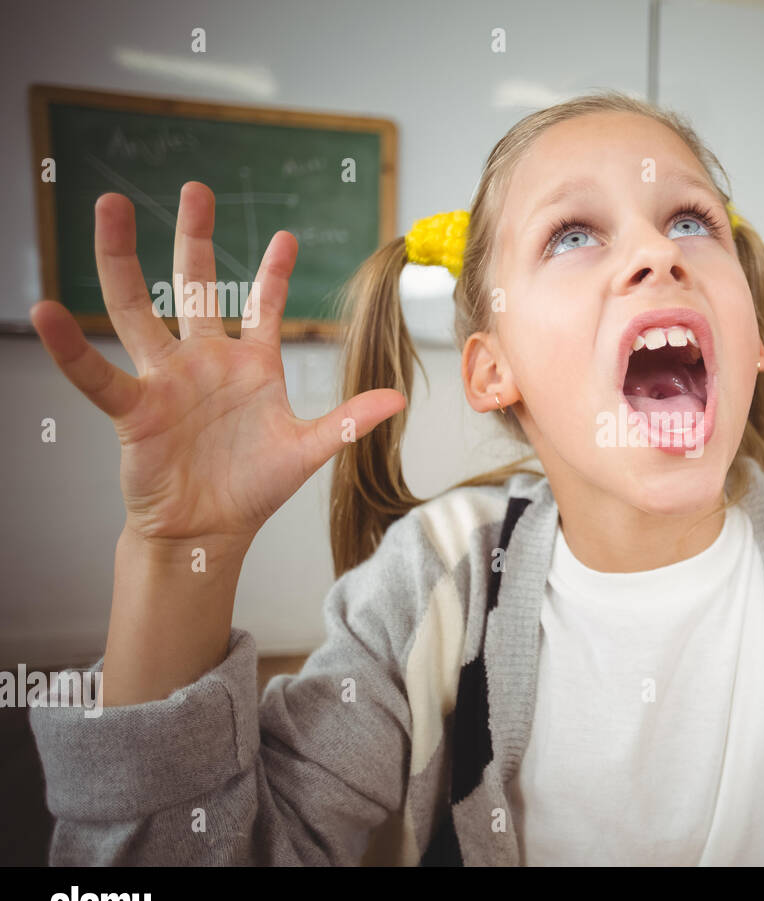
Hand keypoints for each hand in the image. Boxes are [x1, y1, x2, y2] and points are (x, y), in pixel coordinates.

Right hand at [31, 182, 405, 552]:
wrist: (209, 531)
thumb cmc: (253, 487)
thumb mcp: (307, 450)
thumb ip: (349, 420)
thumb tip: (400, 399)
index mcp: (251, 365)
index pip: (264, 306)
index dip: (275, 273)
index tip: (287, 236)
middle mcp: (205, 361)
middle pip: (196, 286)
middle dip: (196, 237)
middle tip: (197, 187)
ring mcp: (166, 380)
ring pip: (136, 310)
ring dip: (120, 260)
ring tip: (108, 208)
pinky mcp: (134, 410)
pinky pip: (97, 374)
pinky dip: (69, 347)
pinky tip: (45, 312)